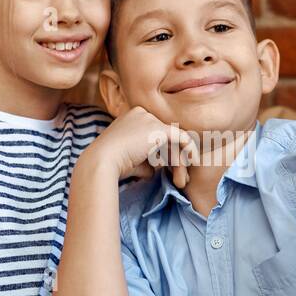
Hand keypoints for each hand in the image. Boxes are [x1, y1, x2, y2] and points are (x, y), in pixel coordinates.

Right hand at [82, 106, 200, 189]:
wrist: (102, 162)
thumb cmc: (113, 165)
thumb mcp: (131, 159)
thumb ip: (145, 160)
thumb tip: (156, 168)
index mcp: (131, 118)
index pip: (154, 135)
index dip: (164, 154)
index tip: (169, 170)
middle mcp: (141, 114)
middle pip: (165, 138)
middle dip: (174, 159)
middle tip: (180, 178)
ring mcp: (150, 119)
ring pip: (173, 140)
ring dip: (179, 162)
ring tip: (181, 181)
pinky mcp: (158, 129)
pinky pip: (181, 137)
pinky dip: (189, 150)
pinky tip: (193, 162)